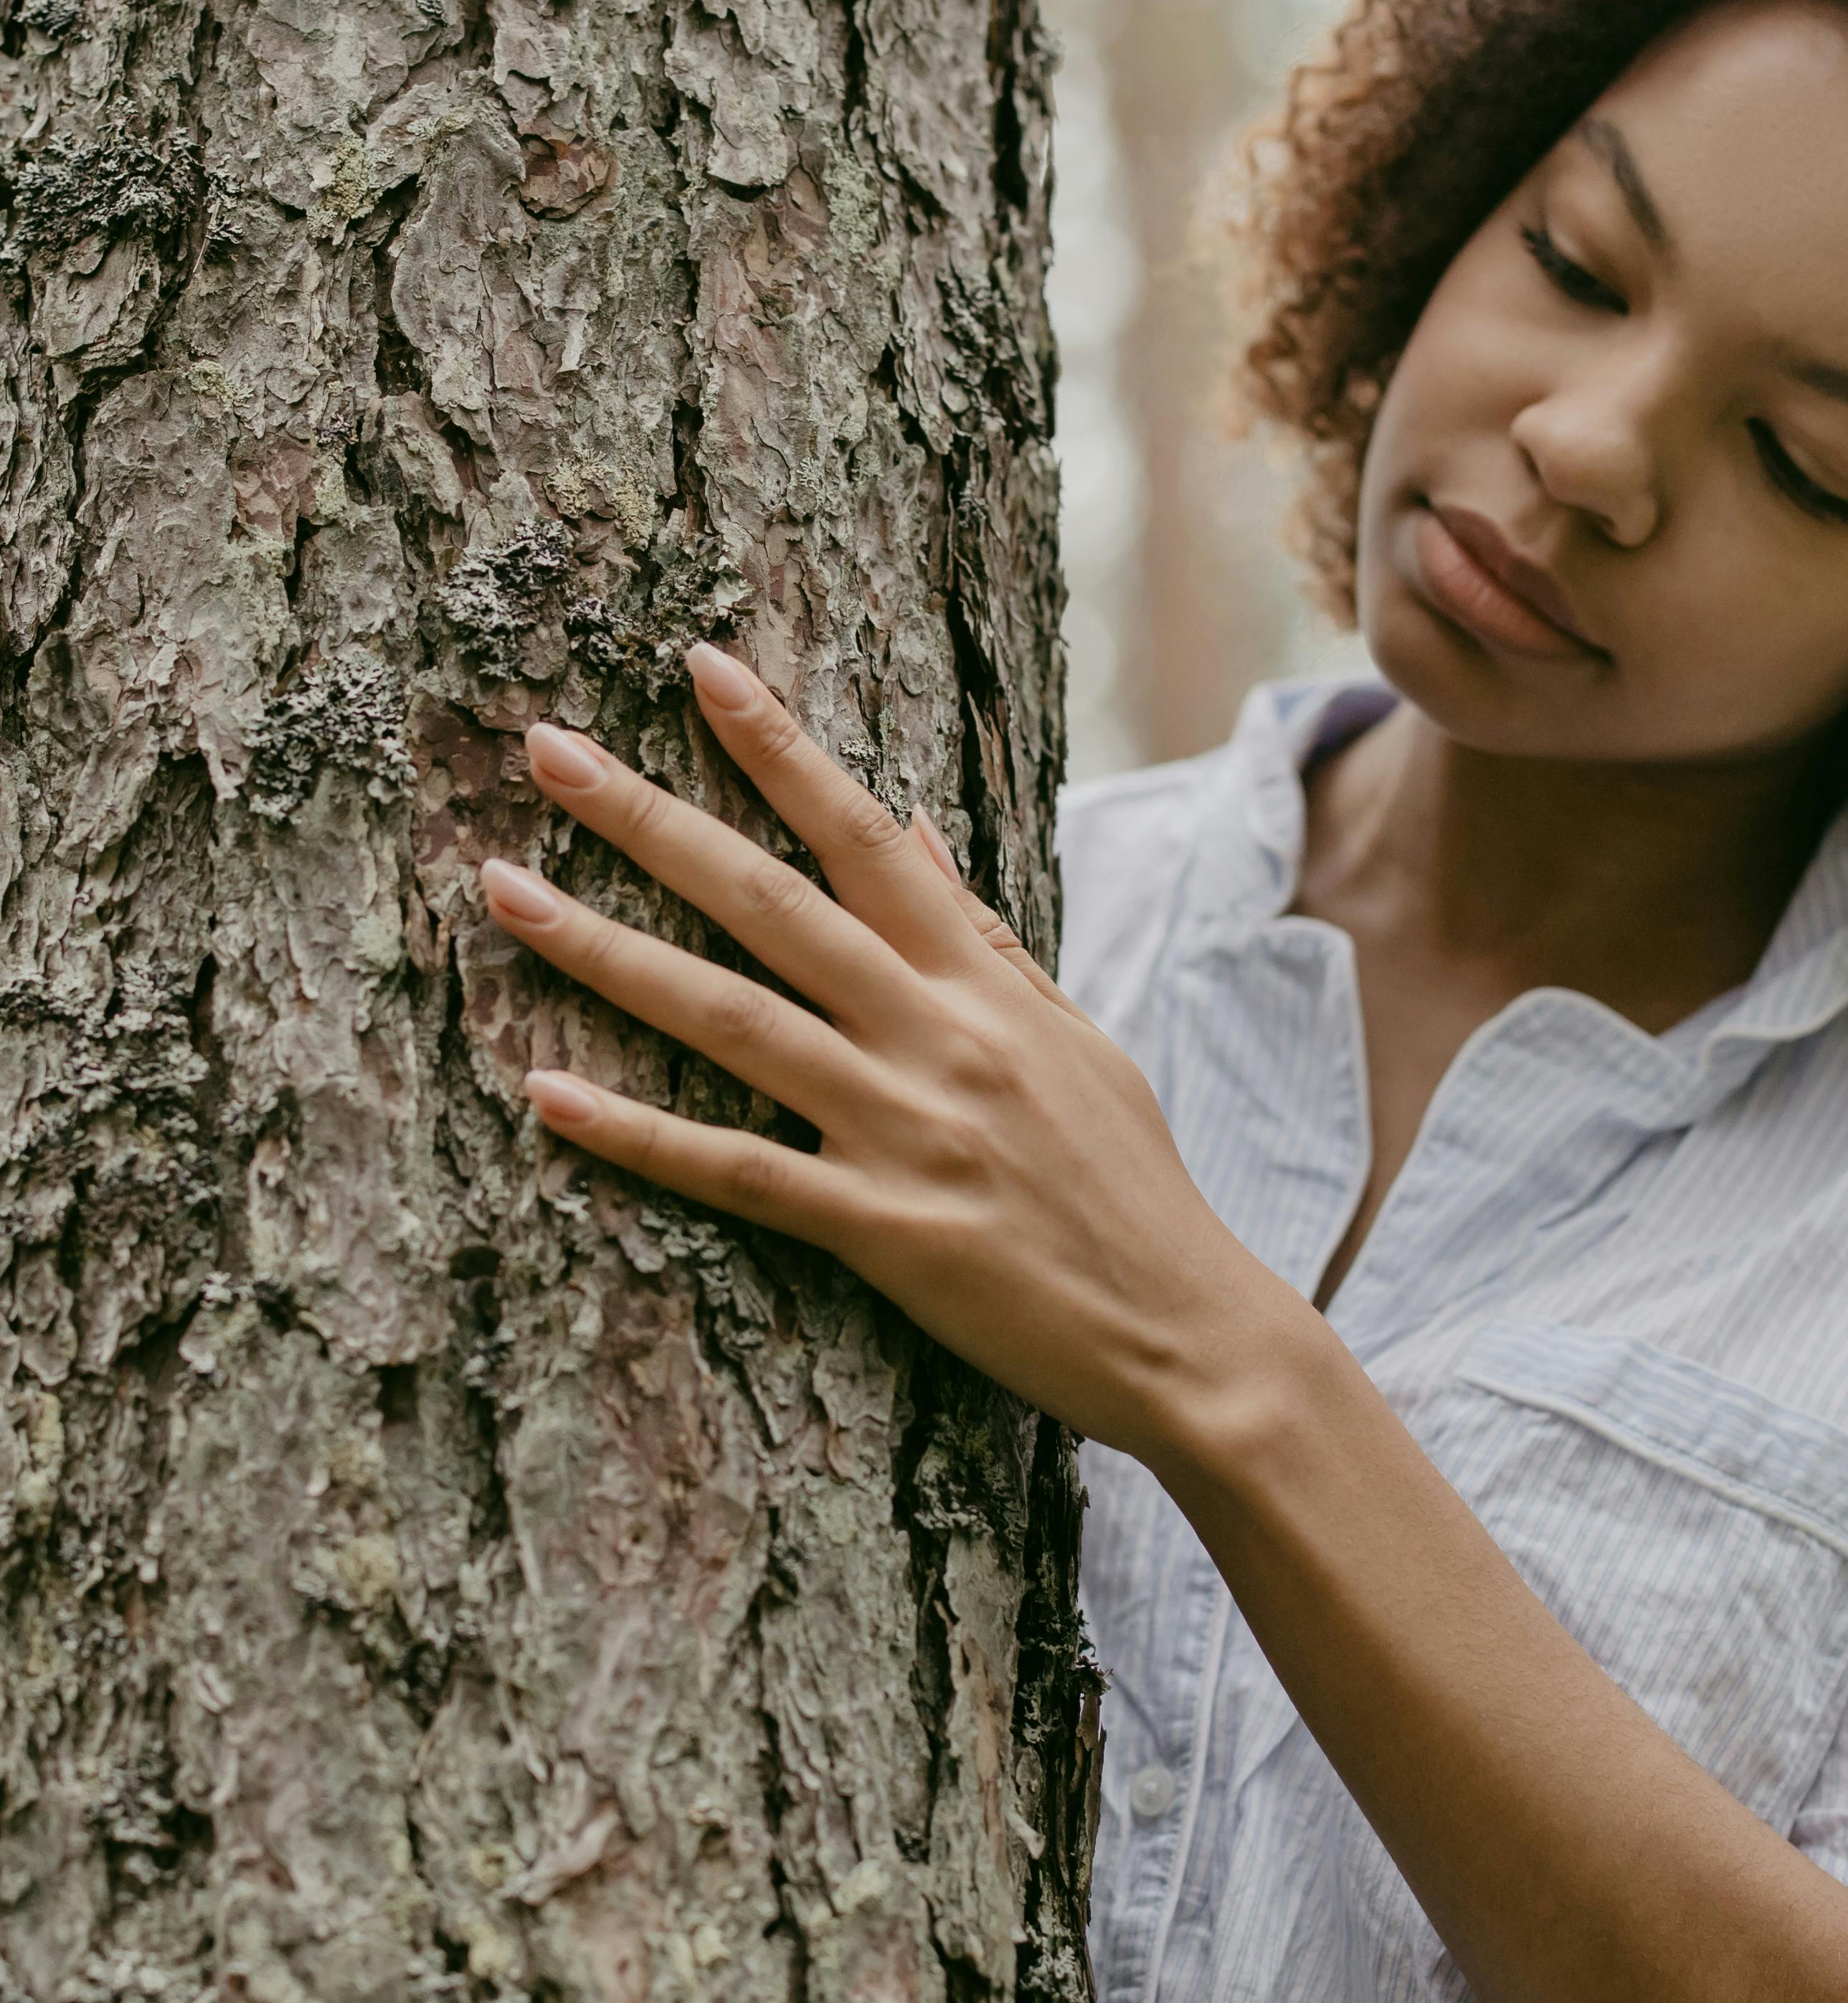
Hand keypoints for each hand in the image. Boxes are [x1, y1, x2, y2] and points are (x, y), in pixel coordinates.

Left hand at [479, 645, 1267, 1460]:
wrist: (1190, 1334)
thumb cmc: (1128, 1187)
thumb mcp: (1074, 1040)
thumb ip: (984, 936)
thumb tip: (916, 822)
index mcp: (982, 985)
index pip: (867, 834)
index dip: (780, 747)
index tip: (699, 668)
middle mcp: (939, 1037)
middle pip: (773, 903)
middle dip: (652, 818)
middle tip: (547, 750)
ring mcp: (908, 1131)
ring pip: (734, 1020)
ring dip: (606, 951)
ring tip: (502, 891)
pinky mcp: (885, 1232)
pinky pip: (740, 1172)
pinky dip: (640, 1135)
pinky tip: (546, 1093)